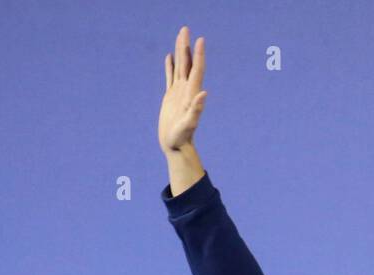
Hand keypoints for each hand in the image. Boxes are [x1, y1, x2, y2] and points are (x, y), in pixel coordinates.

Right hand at [159, 26, 208, 153]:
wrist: (176, 146)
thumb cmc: (182, 138)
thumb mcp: (188, 124)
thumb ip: (196, 110)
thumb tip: (204, 94)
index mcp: (192, 94)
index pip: (196, 70)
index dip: (198, 55)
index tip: (200, 39)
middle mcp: (187, 90)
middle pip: (187, 64)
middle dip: (186, 46)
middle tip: (186, 29)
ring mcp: (178, 92)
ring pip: (179, 67)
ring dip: (180, 52)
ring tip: (180, 36)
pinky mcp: (170, 97)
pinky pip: (170, 77)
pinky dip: (170, 66)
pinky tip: (169, 57)